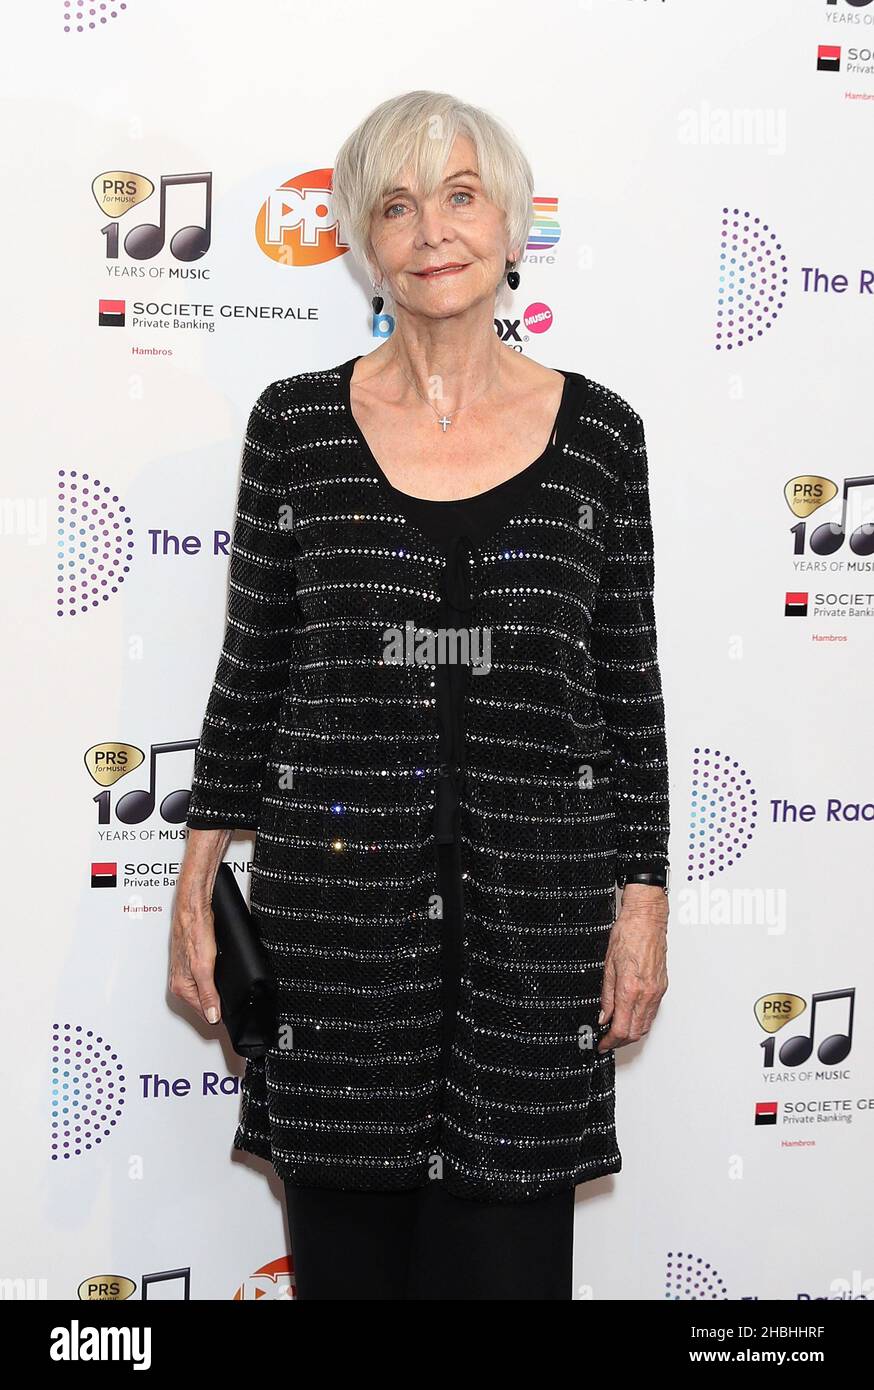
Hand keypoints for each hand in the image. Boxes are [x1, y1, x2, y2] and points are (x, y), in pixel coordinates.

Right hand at [169, 897, 221, 1025]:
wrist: (193, 911)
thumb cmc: (194, 933)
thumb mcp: (205, 968)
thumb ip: (209, 994)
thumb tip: (212, 1016)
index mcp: (181, 987)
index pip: (203, 1013)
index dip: (218, 1015)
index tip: (231, 1016)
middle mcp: (180, 982)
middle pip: (203, 1004)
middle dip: (217, 1003)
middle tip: (231, 1000)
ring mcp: (185, 972)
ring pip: (204, 991)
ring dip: (216, 990)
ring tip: (225, 984)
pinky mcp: (191, 962)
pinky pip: (205, 979)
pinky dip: (213, 978)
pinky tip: (219, 972)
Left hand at [597, 884, 667, 1050]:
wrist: (647, 920)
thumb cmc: (628, 934)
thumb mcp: (608, 965)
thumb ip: (606, 995)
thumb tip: (603, 1016)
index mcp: (630, 989)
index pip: (621, 1028)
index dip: (610, 1041)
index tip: (602, 1044)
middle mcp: (647, 993)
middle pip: (635, 1032)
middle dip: (620, 1041)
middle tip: (606, 1040)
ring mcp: (657, 991)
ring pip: (645, 1025)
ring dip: (631, 1033)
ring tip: (616, 1031)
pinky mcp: (662, 987)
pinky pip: (652, 1013)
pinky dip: (640, 1021)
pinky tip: (630, 1017)